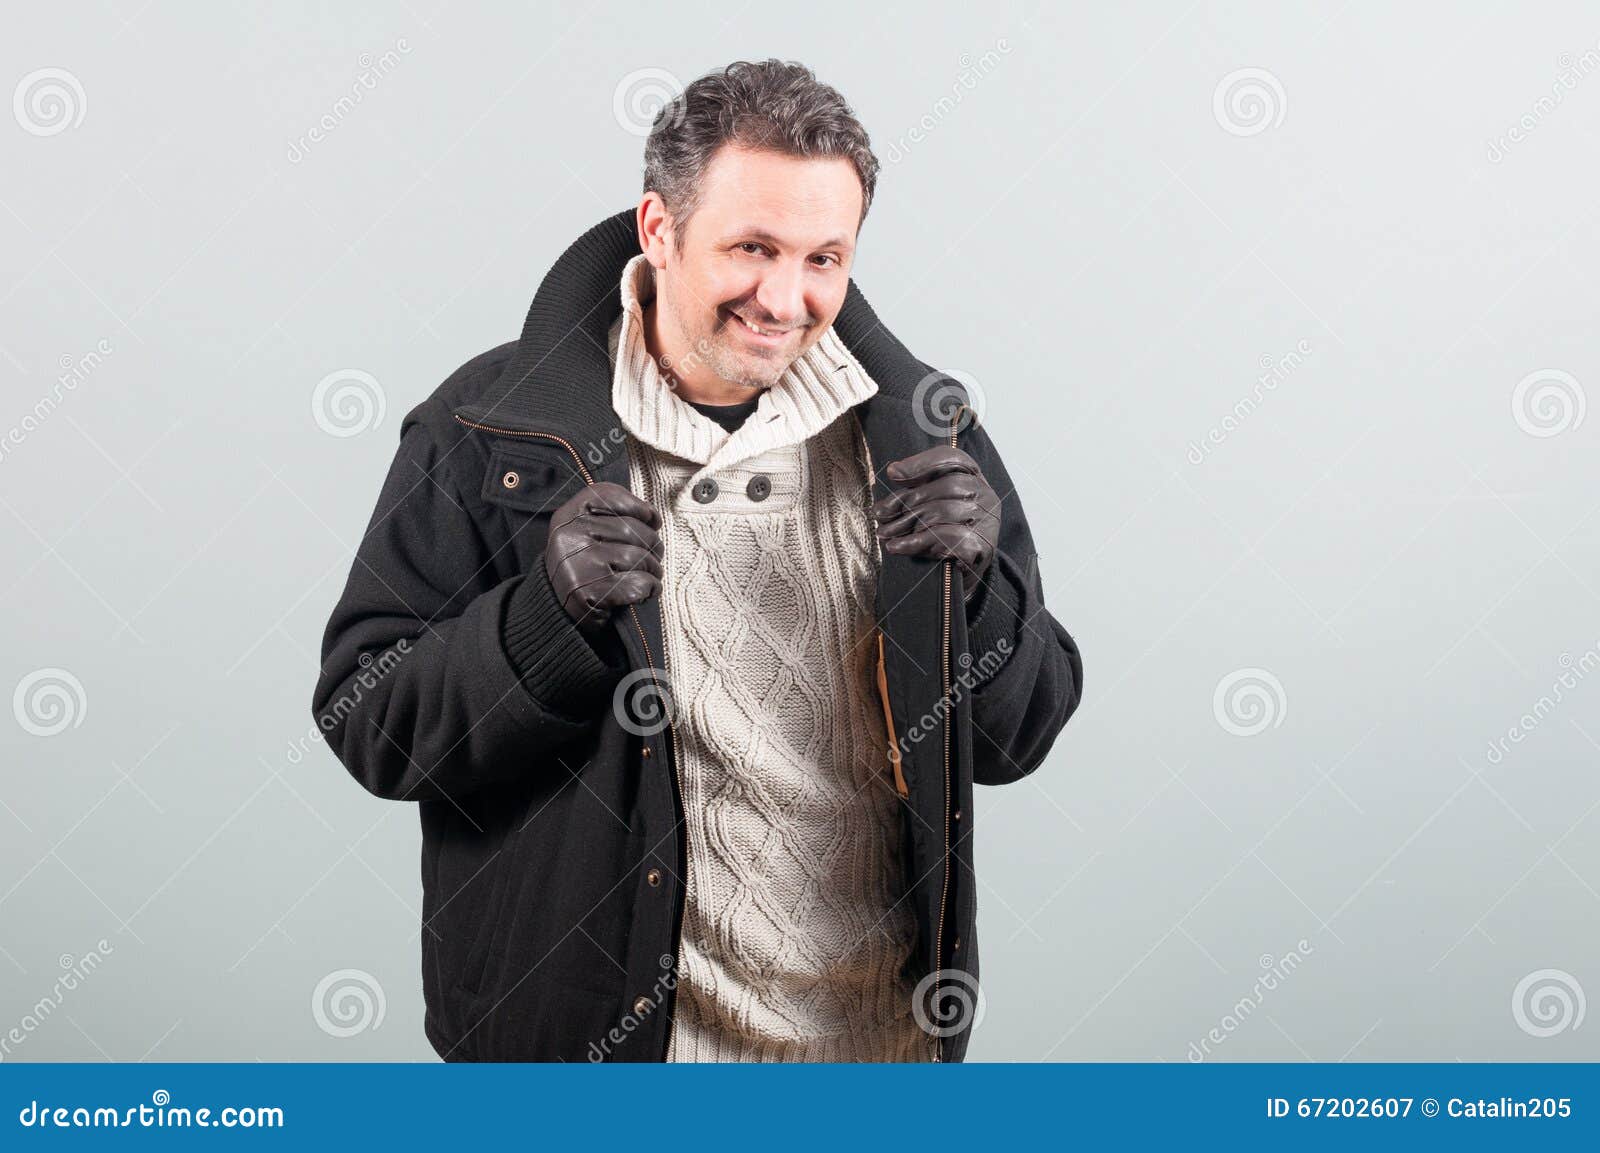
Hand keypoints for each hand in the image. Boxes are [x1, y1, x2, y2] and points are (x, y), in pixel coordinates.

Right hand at [545, 482, 663, 631]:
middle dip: (653, 543)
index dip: (638, 506)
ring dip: (654, 567)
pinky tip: (648, 589)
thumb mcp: (584, 532)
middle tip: (656, 553)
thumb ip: (611, 516)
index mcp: (567, 517)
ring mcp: (579, 565)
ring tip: (651, 573)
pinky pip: (639, 583)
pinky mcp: (592, 593)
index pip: (608, 496)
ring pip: (638, 557)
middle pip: (630, 529)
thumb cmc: (583, 565)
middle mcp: (569, 537)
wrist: (558, 607)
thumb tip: (652, 517)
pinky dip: (651, 587)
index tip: (652, 520)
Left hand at [872, 446, 1000, 600]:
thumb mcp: (933, 509)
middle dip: (907, 500)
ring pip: (943, 511)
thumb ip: (919, 489)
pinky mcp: (982, 548)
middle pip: (945, 486)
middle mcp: (987, 497)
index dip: (922, 463)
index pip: (953, 460)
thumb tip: (894, 472)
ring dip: (907, 522)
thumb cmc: (943, 541)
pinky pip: (946, 537)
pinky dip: (916, 542)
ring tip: (884, 533)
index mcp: (976, 481)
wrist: (959, 584)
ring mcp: (988, 522)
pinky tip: (896, 547)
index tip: (893, 474)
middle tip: (880, 514)